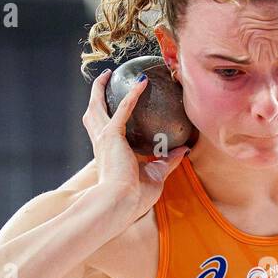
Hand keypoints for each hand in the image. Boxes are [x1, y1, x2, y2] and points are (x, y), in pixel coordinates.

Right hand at [80, 68, 189, 223]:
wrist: (121, 203)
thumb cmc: (135, 197)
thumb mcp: (156, 176)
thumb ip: (169, 160)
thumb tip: (185, 149)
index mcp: (109, 154)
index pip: (105, 131)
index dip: (107, 118)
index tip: (114, 109)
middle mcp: (101, 143)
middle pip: (93, 114)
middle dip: (96, 96)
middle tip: (103, 82)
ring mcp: (104, 137)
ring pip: (97, 106)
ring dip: (100, 89)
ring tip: (108, 74)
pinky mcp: (112, 135)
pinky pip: (124, 108)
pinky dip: (133, 94)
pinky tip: (143, 81)